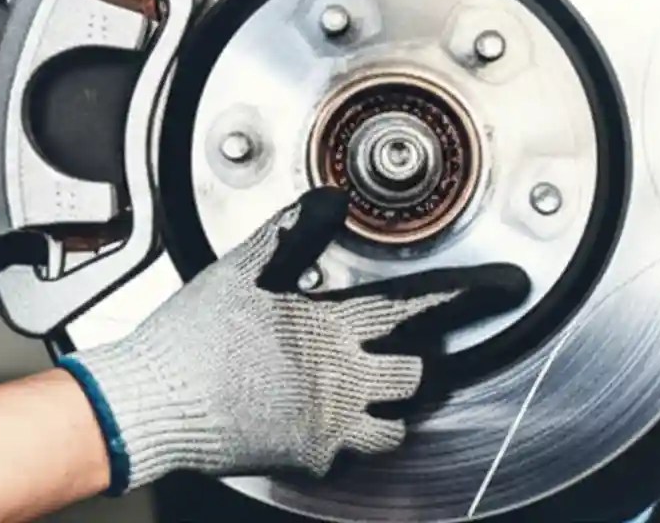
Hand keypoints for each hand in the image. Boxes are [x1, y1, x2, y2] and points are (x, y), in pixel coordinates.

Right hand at [58, 187, 529, 494]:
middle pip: (418, 376)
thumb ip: (293, 234)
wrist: (154, 402)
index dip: (466, 295)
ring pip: (395, 427)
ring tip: (372, 392)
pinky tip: (324, 421)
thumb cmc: (193, 336)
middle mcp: (343, 382)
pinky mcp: (307, 460)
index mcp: (332, 330)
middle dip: (419, 362)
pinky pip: (350, 456)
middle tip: (404, 353)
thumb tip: (332, 200)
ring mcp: (328, 427)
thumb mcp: (243, 271)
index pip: (414, 308)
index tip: (504, 289)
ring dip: (392, 408)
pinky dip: (349, 440)